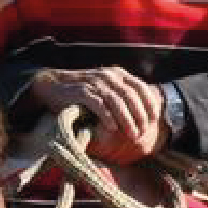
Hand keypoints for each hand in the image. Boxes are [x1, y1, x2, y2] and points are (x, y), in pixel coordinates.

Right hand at [30, 67, 168, 163]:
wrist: (53, 86)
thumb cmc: (83, 92)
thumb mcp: (106, 88)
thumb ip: (122, 94)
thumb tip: (143, 112)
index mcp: (117, 73)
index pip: (140, 86)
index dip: (149, 103)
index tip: (153, 119)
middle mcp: (108, 75)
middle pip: (131, 96)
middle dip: (139, 115)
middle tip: (142, 132)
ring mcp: (95, 82)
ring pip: (117, 101)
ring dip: (127, 120)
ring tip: (131, 135)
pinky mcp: (81, 92)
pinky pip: (98, 105)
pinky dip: (107, 117)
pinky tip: (112, 129)